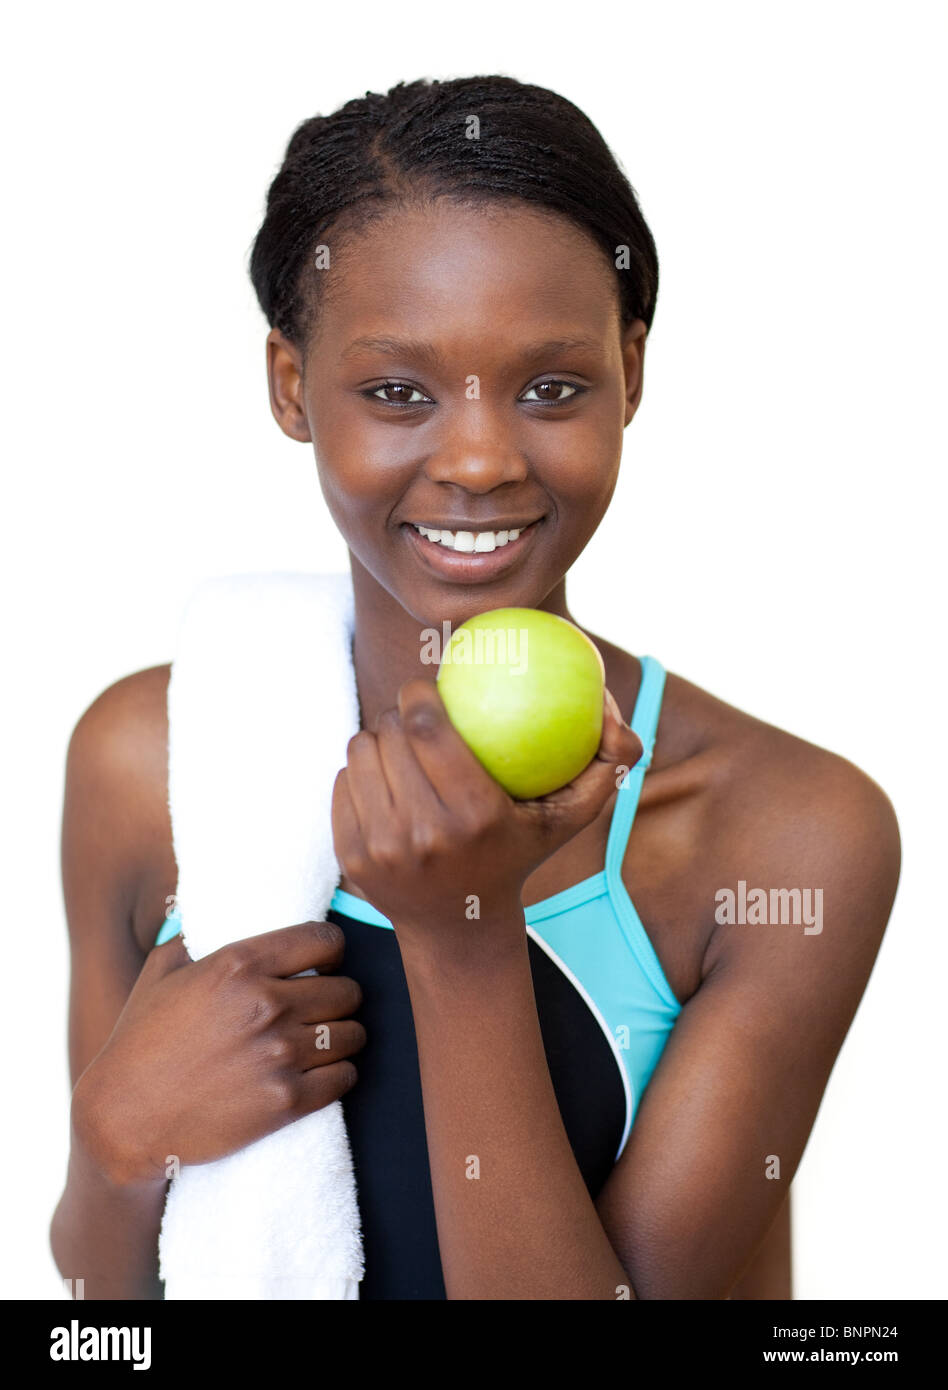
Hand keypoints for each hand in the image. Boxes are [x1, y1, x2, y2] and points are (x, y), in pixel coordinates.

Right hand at [72, 922, 365, 1185]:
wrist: (124, 1119)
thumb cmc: (140, 1042)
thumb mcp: (161, 972)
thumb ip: (198, 935)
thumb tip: (219, 908)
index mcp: (240, 964)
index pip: (325, 939)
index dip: (331, 950)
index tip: (325, 963)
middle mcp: (266, 1004)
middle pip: (347, 990)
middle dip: (339, 997)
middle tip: (324, 1007)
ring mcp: (279, 1054)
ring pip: (352, 1034)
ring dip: (343, 1037)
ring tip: (325, 1041)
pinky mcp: (286, 1101)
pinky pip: (345, 1077)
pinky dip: (340, 1074)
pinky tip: (324, 1073)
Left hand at [331, 681, 642, 958]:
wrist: (460, 927)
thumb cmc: (520, 852)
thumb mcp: (570, 816)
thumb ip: (605, 764)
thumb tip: (613, 713)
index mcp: (473, 817)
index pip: (426, 728)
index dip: (418, 693)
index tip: (427, 688)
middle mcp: (423, 835)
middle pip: (389, 735)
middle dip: (398, 712)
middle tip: (414, 714)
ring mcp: (381, 849)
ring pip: (360, 753)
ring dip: (378, 739)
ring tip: (399, 743)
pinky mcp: (351, 858)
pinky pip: (345, 784)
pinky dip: (362, 774)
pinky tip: (383, 777)